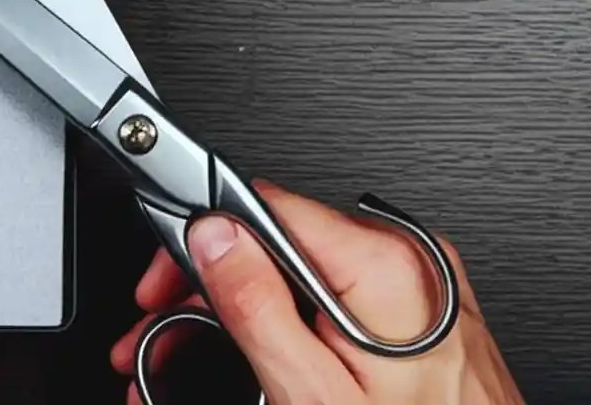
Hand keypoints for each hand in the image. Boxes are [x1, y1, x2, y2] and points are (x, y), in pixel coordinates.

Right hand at [111, 180, 523, 403]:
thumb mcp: (312, 393)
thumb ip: (256, 304)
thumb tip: (213, 235)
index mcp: (386, 265)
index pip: (264, 204)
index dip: (199, 239)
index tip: (166, 279)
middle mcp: (412, 259)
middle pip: (279, 237)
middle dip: (213, 282)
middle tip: (169, 324)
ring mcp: (423, 283)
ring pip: (304, 267)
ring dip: (247, 304)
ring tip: (206, 351)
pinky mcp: (424, 308)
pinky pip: (340, 290)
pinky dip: (295, 316)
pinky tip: (269, 352)